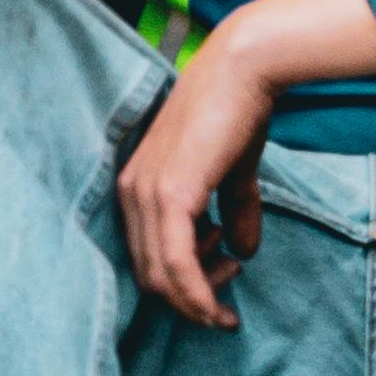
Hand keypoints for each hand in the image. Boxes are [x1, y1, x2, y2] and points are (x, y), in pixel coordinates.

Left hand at [119, 18, 277, 331]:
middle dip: (191, 297)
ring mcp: (146, 194)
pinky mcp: (169, 195)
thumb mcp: (233, 172)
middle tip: (229, 292)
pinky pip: (176, 265)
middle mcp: (131, 193)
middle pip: (149, 276)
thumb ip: (234, 211)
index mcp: (137, 187)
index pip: (146, 257)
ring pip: (161, 277)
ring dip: (199, 299)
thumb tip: (243, 253)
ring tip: (233, 278)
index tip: (221, 283)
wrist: (243, 70)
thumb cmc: (236, 112)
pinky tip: (217, 305)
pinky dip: (196, 294)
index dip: (182, 283)